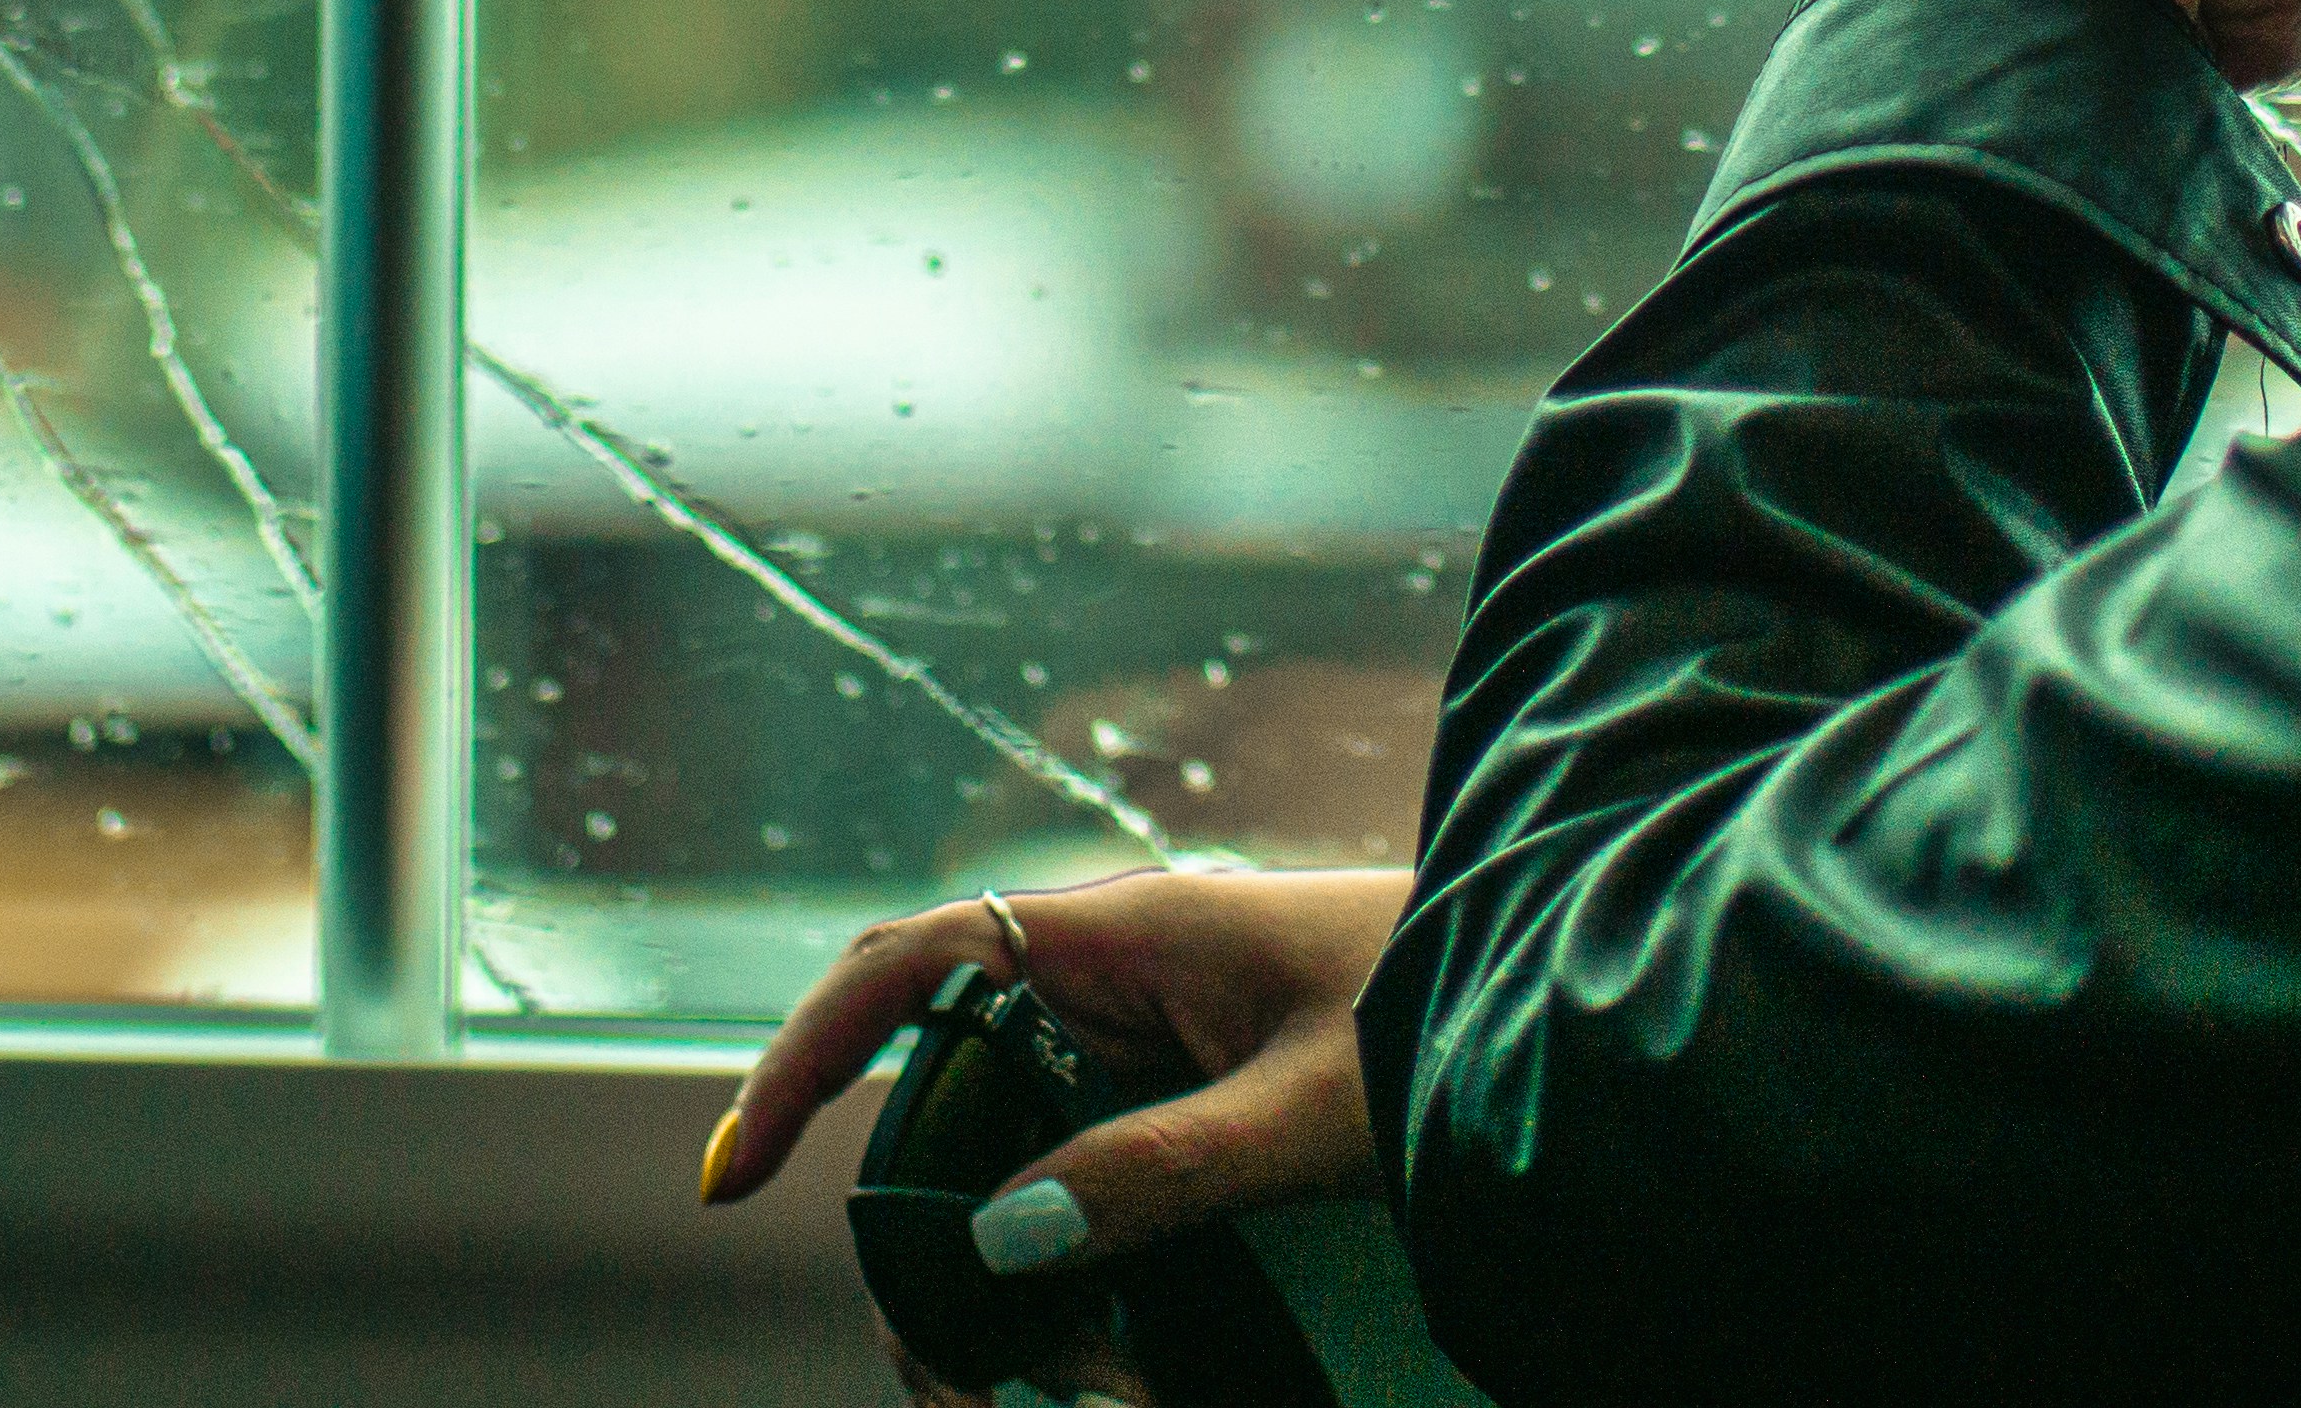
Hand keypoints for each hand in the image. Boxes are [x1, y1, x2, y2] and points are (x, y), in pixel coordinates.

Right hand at [705, 865, 1412, 1378]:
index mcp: (1125, 938)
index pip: (911, 967)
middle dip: (926, 1241)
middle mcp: (1112, 979)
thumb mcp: (1313, 1108)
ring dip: (1013, 1286)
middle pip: (945, 1096)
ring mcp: (1145, 1040)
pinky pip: (1082, 1183)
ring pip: (1010, 1160)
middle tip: (959, 1386)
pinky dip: (1078, 1278)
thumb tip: (1005, 1241)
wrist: (1559, 986)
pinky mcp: (1181, 1096)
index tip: (741, 1175)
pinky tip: (1119, 1371)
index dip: (810, 1056)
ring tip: (1085, 1397)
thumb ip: (1163, 1169)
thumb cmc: (1449, 1007)